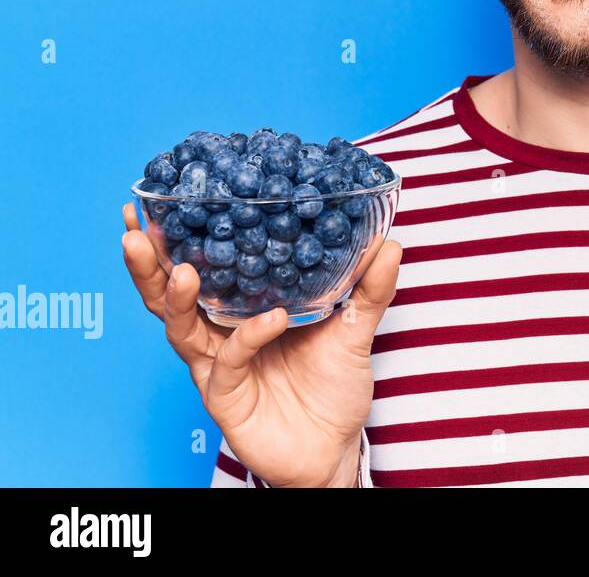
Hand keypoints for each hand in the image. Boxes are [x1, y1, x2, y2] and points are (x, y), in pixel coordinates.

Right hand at [121, 203, 402, 486]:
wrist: (335, 448)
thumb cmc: (334, 387)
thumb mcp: (356, 328)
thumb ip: (369, 287)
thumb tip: (390, 242)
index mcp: (243, 307)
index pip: (204, 265)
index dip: (180, 237)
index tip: (164, 199)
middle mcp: (222, 333)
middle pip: (171, 294)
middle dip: (151, 262)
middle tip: (138, 228)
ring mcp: (219, 366)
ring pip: (181, 327)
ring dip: (177, 297)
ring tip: (181, 269)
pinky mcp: (226, 398)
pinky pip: (229, 362)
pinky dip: (248, 337)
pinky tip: (270, 318)